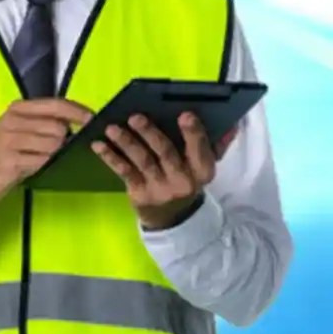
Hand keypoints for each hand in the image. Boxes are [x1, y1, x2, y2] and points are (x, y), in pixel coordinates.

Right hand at [0, 98, 93, 218]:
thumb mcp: (16, 131)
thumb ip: (41, 124)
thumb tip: (75, 125)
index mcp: (17, 109)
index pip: (55, 105)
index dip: (77, 111)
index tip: (93, 119)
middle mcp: (14, 121)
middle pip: (58, 127)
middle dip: (65, 140)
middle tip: (60, 150)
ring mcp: (11, 141)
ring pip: (53, 145)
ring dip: (55, 155)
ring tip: (41, 159)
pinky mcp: (11, 161)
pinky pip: (42, 161)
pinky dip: (44, 165)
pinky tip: (34, 168)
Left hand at [92, 112, 238, 229]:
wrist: (175, 218)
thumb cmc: (188, 179)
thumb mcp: (205, 165)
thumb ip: (217, 143)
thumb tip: (233, 124)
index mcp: (203, 170)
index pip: (201, 150)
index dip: (194, 134)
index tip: (185, 115)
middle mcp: (183, 181)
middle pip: (166, 154)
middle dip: (151, 134)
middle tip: (135, 116)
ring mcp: (160, 189)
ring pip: (142, 162)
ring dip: (126, 143)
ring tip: (112, 127)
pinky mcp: (140, 194)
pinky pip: (125, 173)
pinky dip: (111, 158)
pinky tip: (99, 145)